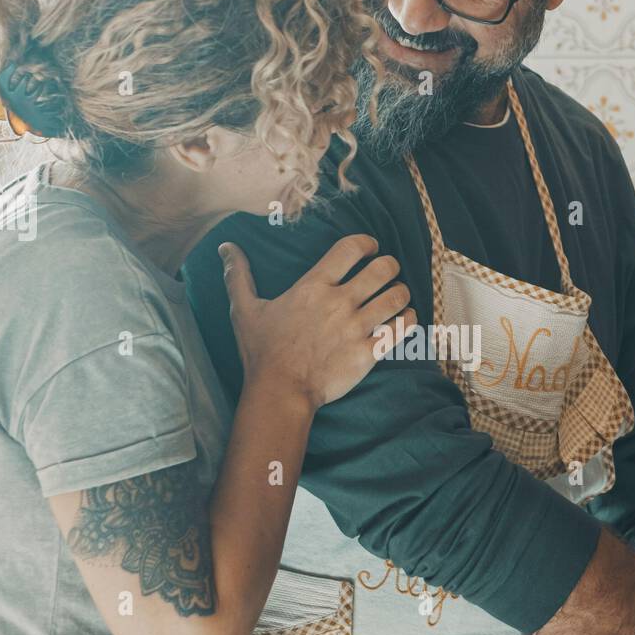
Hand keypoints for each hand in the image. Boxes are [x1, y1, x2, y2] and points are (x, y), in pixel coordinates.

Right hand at [219, 235, 414, 409]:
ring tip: (397, 295)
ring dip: (401, 293)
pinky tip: (404, 319)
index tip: (371, 248)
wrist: (279, 391)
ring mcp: (356, 328)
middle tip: (388, 271)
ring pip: (397, 297)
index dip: (368, 243)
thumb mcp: (243, 309)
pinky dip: (408, 320)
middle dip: (390, 265)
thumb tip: (225, 247)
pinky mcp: (368, 353)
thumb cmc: (261, 351)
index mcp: (314, 286)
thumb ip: (237, 275)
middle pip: (383, 269)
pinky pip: (402, 329)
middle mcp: (339, 303)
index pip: (352, 248)